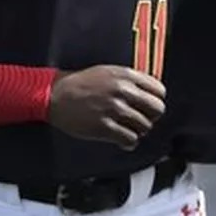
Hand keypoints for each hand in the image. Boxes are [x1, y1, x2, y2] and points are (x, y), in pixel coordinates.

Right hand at [46, 64, 166, 149]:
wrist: (55, 95)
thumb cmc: (81, 83)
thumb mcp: (108, 72)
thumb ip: (130, 80)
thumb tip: (150, 93)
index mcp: (126, 76)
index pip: (159, 90)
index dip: (155, 100)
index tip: (148, 106)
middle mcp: (123, 91)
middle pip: (157, 109)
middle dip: (151, 116)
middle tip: (140, 119)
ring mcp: (114, 110)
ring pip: (145, 126)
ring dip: (138, 130)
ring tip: (127, 129)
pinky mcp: (105, 127)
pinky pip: (130, 140)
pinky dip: (128, 142)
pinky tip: (121, 139)